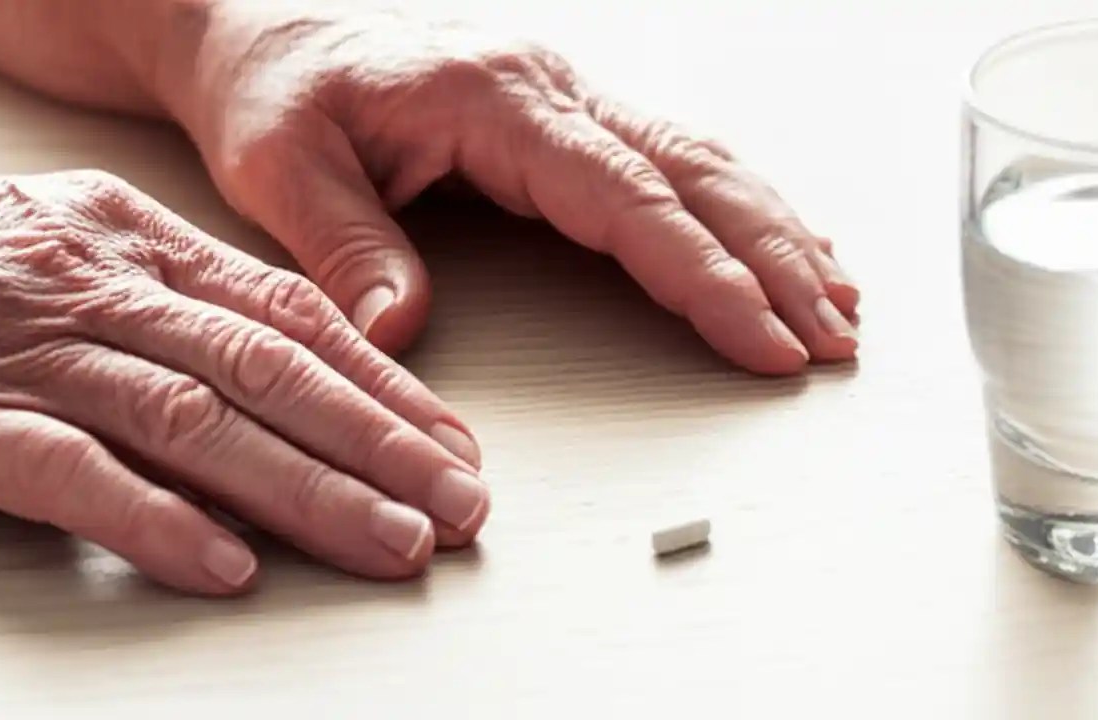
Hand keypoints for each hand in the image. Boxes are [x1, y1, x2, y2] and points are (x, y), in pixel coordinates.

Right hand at [0, 170, 487, 595]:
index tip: (453, 445)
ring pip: (195, 423)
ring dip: (305, 492)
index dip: (386, 387)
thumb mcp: (82, 252)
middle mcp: (103, 291)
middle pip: (269, 373)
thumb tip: (301, 370)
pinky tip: (226, 567)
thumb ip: (186, 305)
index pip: (294, 319)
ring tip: (386, 543)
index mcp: (142, 245)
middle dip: (379, 447)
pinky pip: (70, 472)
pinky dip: (156, 520)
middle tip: (456, 506)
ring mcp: (34, 354)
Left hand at [165, 5, 859, 372]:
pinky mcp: (564, 113)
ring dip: (776, 232)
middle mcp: (549, 87)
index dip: (706, 274)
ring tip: (836, 303)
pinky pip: (672, 157)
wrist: (261, 24)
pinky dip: (737, 206)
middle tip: (833, 338)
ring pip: (701, 160)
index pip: (626, 198)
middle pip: (693, 173)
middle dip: (774, 259)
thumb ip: (346, 247)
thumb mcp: (283, 168)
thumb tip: (401, 331)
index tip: (766, 337)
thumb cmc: (274, 88)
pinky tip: (776, 241)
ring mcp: (565, 94)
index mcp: (493, 98)